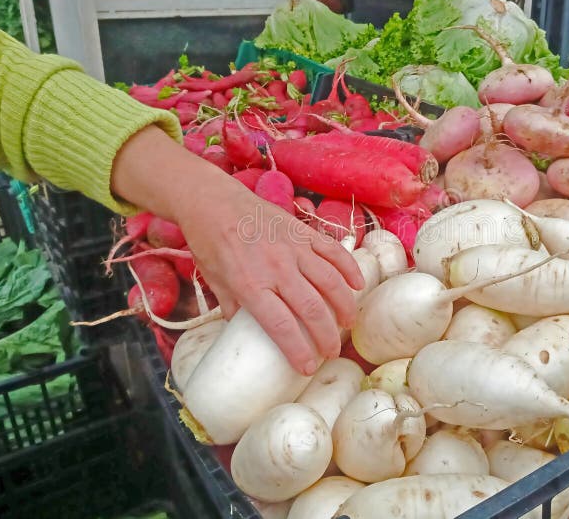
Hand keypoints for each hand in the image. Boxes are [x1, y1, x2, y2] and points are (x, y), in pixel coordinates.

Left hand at [181, 176, 363, 374]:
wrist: (213, 201)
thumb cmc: (210, 244)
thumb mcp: (215, 282)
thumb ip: (234, 308)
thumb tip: (245, 333)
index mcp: (250, 284)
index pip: (281, 326)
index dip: (298, 350)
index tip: (308, 367)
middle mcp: (275, 267)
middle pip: (312, 309)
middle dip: (326, 336)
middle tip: (331, 352)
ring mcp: (293, 247)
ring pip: (329, 282)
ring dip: (344, 306)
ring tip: (348, 324)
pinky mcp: (302, 231)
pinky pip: (332, 251)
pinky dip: (348, 268)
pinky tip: (358, 285)